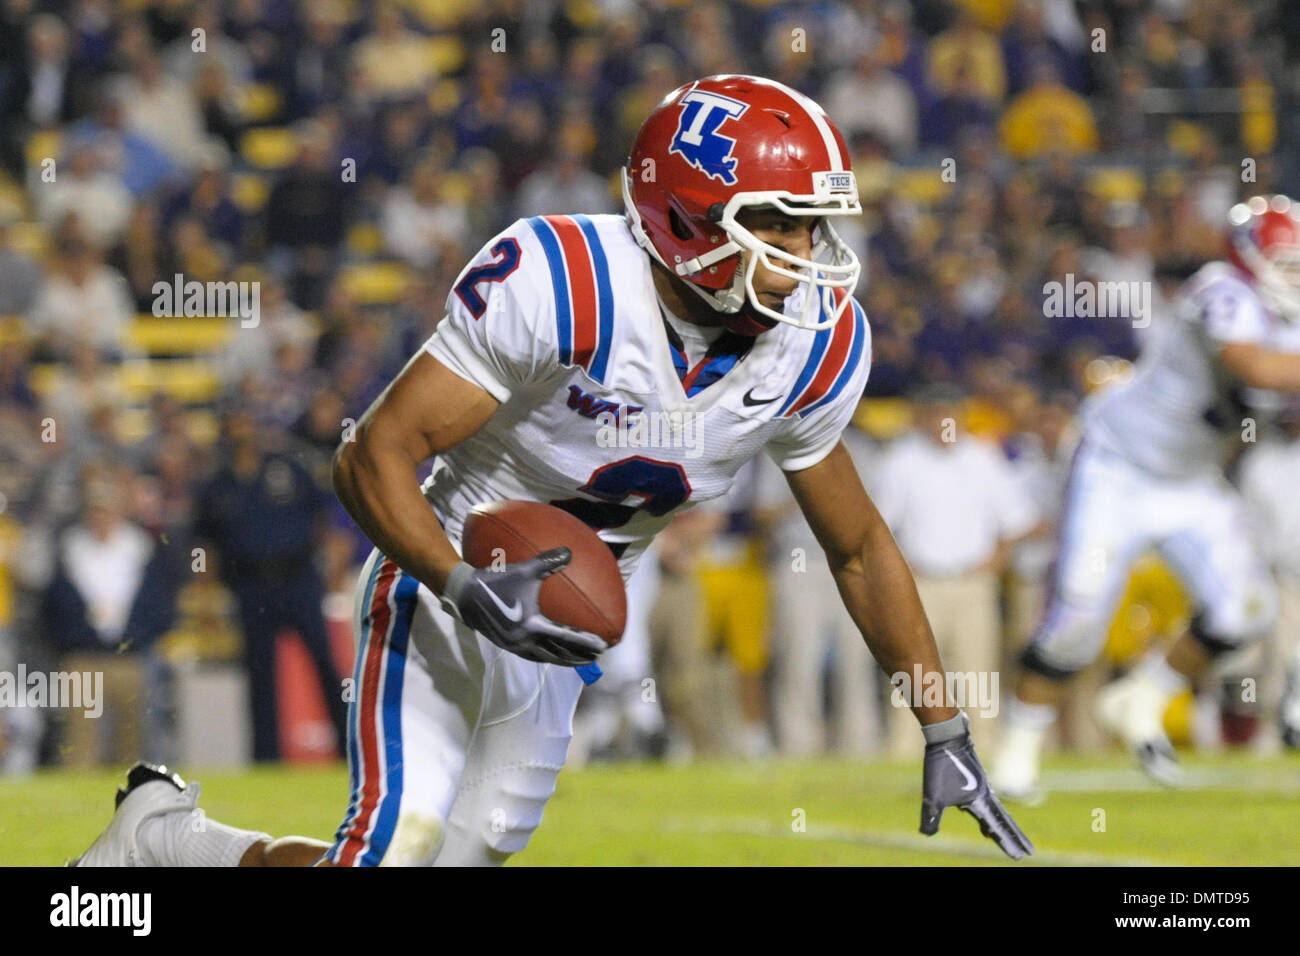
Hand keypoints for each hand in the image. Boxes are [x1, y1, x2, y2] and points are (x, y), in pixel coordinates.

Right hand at [438, 547, 606, 666]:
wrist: (463, 595)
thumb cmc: (495, 581)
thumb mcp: (522, 570)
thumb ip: (547, 562)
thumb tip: (569, 551)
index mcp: (531, 625)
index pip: (565, 637)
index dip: (585, 642)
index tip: (602, 645)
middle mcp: (524, 640)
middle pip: (558, 653)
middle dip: (579, 656)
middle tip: (597, 656)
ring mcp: (515, 645)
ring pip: (546, 657)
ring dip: (564, 659)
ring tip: (579, 659)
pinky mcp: (507, 644)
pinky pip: (533, 655)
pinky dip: (547, 656)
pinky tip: (552, 651)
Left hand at [919, 713, 1033, 860]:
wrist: (947, 736)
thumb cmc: (942, 766)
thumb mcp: (932, 796)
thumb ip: (931, 817)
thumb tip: (926, 834)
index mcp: (979, 801)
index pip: (996, 828)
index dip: (1007, 844)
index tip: (1020, 856)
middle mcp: (985, 794)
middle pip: (1003, 820)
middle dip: (1014, 837)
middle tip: (1027, 851)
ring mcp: (981, 785)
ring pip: (995, 810)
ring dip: (1002, 824)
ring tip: (999, 837)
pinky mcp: (975, 777)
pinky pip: (987, 799)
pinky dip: (990, 811)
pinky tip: (981, 812)